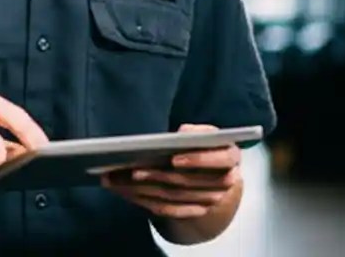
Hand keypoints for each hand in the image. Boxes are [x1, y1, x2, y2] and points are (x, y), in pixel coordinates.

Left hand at [101, 124, 241, 219]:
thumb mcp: (203, 133)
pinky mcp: (195, 211)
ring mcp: (210, 200)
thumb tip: (182, 133)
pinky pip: (167, 209)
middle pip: (187, 181)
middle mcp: (225, 182)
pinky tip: (123, 191)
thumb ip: (196, 132)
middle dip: (154, 174)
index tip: (174, 158)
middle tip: (126, 168)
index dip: (198, 160)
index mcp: (230, 157)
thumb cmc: (204, 145)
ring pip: (172, 196)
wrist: (215, 170)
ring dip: (140, 189)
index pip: (221, 159)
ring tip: (115, 179)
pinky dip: (143, 200)